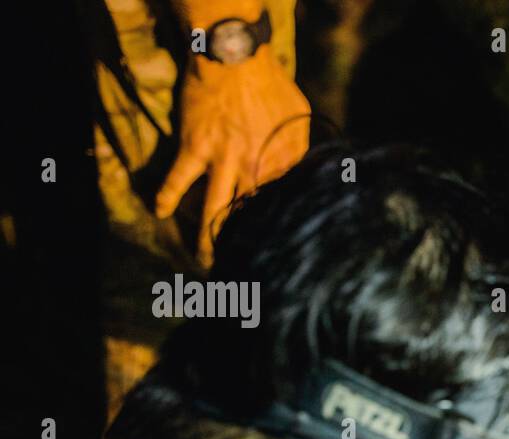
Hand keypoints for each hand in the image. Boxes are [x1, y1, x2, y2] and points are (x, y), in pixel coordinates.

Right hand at [155, 48, 309, 266]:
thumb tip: (304, 169)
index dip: (278, 228)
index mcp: (281, 162)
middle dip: (247, 245)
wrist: (236, 56)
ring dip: (208, 236)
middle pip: (250, 216)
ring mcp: (223, 159)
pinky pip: (178, 177)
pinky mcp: (196, 147)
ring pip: (215, 208)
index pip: (282, 204)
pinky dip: (166, 194)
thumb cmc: (271, 83)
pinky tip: (159, 211)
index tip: (277, 248)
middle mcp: (254, 167)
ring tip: (204, 259)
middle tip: (245, 267)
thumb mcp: (299, 116)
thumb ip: (300, 146)